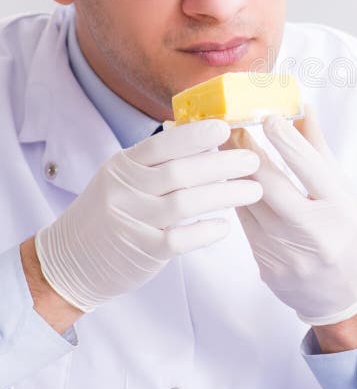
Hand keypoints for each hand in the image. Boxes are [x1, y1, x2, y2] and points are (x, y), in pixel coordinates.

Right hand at [35, 120, 261, 311]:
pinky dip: (204, 231)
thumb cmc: (111, 212)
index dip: (195, 135)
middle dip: (222, 164)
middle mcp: (124, 191)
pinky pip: (178, 240)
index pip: (162, 144)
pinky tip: (225, 226)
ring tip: (254, 190)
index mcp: (123, 166)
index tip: (226, 128)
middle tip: (253, 161)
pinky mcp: (139, 252)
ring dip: (225, 195)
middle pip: (180, 172)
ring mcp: (131, 222)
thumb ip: (158, 161)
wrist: (69, 260)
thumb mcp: (124, 178)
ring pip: (185, 204)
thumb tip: (209, 136)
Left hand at [227, 106, 356, 325]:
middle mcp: (314, 233)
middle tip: (230, 125)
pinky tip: (226, 181)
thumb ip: (320, 152)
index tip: (267, 116)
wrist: (344, 295)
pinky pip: (245, 224)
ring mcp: (287, 253)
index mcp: (340, 210)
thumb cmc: (348, 235)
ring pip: (250, 203)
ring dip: (233, 172)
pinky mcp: (266, 266)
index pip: (310, 168)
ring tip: (220, 146)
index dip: (286, 140)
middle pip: (271, 184)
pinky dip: (236, 198)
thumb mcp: (345, 193)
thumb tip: (302, 110)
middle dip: (247, 151)